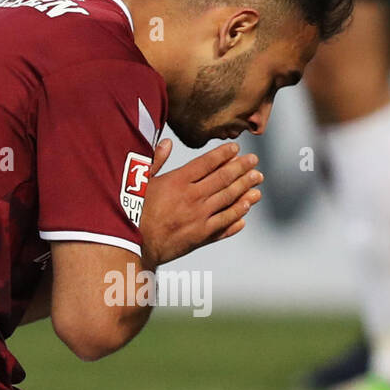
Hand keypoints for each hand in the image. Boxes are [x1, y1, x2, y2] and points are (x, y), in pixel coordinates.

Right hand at [139, 138, 261, 265]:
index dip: (224, 155)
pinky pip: (224, 224)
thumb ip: (155, 161)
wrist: (133, 247)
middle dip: (242, 169)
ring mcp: (200, 218)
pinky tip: (245, 212)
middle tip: (254, 162)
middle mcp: (193, 197)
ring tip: (257, 182)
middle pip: (224, 179)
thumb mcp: (138, 182)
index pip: (207, 163)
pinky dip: (237, 217)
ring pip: (229, 200)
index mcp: (177, 181)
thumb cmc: (132, 213)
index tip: (236, 149)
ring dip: (245, 190)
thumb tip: (167, 143)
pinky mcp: (201, 237)